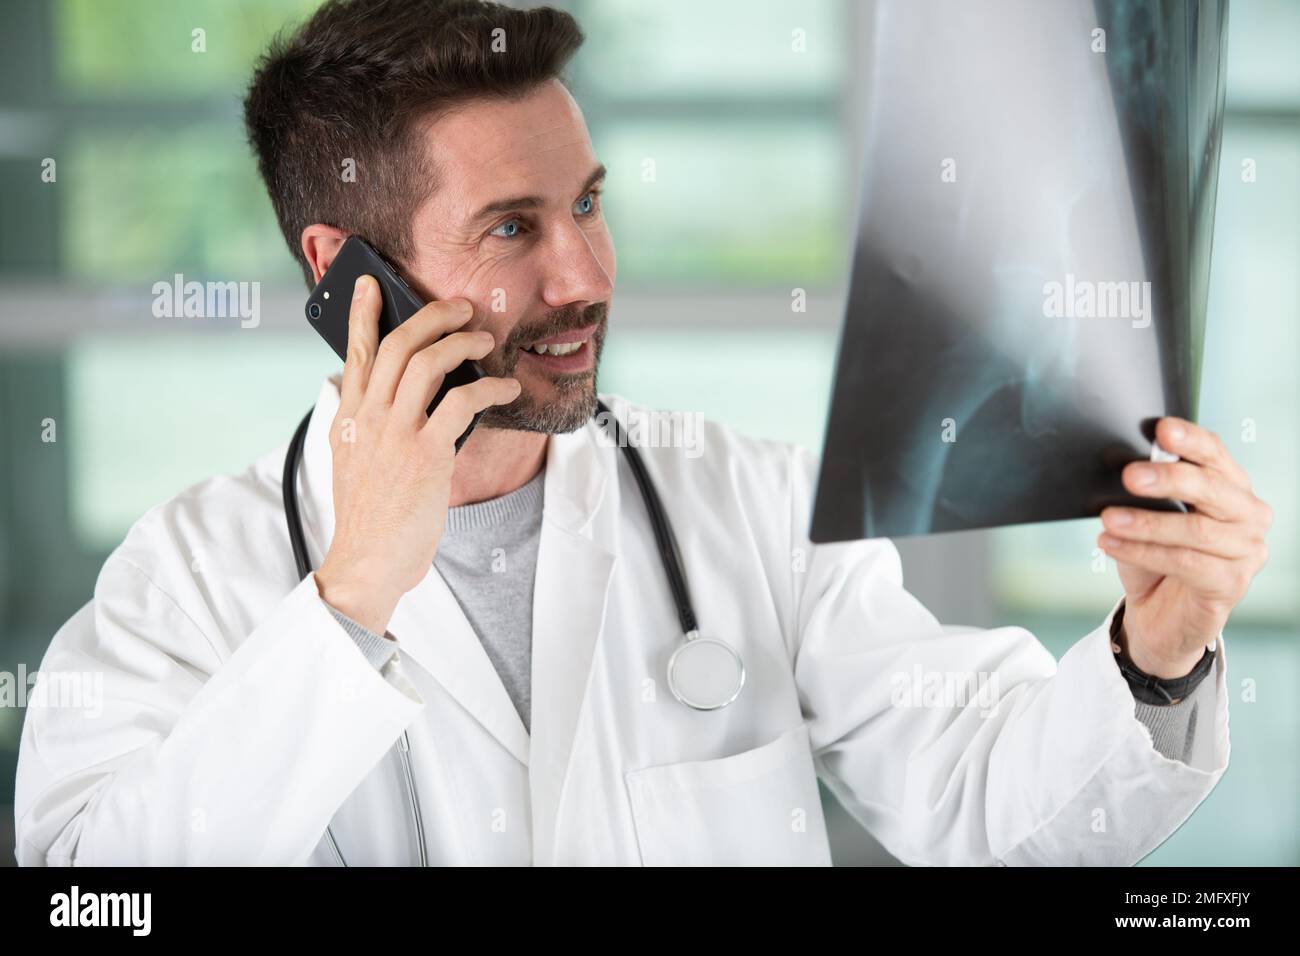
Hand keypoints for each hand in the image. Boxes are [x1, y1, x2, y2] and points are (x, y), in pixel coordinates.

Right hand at [314, 275, 520, 633]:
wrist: (366, 563)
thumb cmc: (369, 519)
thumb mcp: (356, 464)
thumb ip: (371, 428)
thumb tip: (398, 401)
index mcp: (349, 419)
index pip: (354, 353)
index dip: (363, 314)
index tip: (370, 284)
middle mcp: (368, 418)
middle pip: (397, 345)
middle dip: (431, 316)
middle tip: (460, 306)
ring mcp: (396, 433)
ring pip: (428, 363)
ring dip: (462, 343)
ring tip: (485, 339)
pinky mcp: (426, 454)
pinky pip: (462, 402)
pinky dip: (489, 387)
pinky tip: (505, 387)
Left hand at [1098, 418, 1270, 677]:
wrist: (1160, 616)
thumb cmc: (1155, 558)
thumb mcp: (1148, 519)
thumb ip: (1147, 494)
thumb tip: (1127, 470)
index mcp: (1231, 487)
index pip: (1215, 454)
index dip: (1190, 440)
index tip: (1161, 430)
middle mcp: (1248, 515)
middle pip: (1210, 488)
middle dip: (1167, 479)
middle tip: (1128, 475)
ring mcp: (1246, 551)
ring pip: (1195, 530)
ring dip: (1146, 523)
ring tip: (1109, 519)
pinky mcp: (1231, 584)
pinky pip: (1185, 563)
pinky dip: (1143, 552)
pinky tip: (1111, 545)